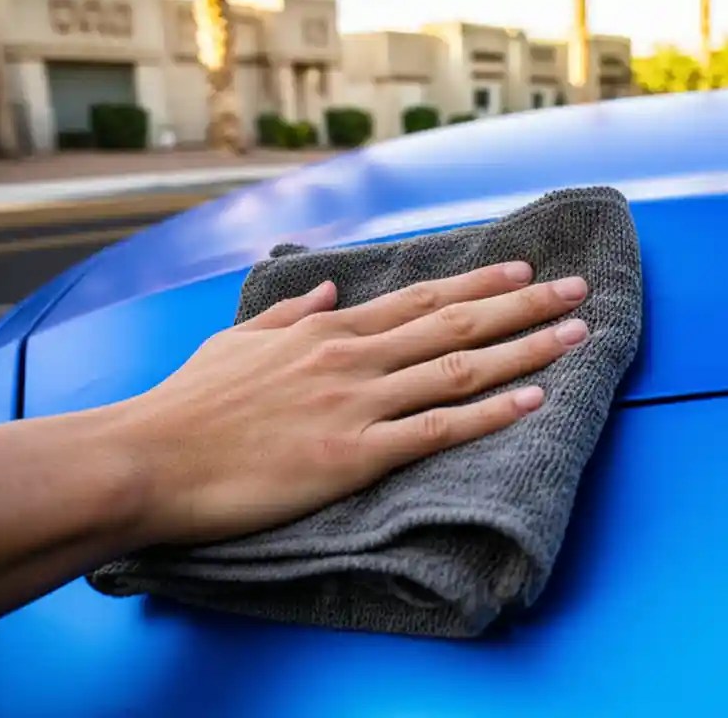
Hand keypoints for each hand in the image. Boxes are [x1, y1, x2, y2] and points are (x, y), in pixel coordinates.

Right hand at [111, 262, 589, 544]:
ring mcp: (357, 404)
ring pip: (461, 368)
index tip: (523, 268)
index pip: (421, 298)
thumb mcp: (238, 342)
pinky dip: (493, 413)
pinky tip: (535, 399)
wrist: (149, 458)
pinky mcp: (354, 456)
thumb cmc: (187, 406)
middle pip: (457, 323)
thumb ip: (289, 316)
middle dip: (525, 303)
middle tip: (579, 289)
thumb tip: (326, 294)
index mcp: (327, 332)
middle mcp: (352, 358)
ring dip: (526, 348)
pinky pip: (438, 430)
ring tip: (578, 333)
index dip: (479, 283)